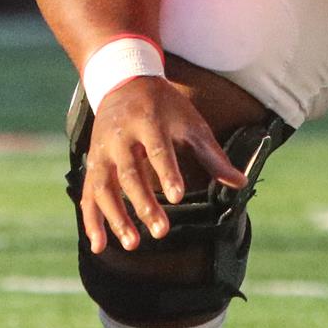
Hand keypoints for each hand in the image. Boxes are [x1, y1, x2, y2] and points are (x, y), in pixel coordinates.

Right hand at [78, 77, 246, 252]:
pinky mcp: (93, 165)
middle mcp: (119, 137)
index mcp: (147, 121)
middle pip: (129, 174)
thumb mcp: (190, 123)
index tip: (178, 197)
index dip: (167, 173)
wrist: (124, 82)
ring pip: (104, 187)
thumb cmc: (165, 107)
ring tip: (133, 244)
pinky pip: (88, 195)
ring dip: (116, 217)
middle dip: (144, 203)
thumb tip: (240, 184)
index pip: (157, 149)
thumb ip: (212, 156)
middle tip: (161, 231)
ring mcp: (101, 152)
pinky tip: (100, 245)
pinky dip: (91, 220)